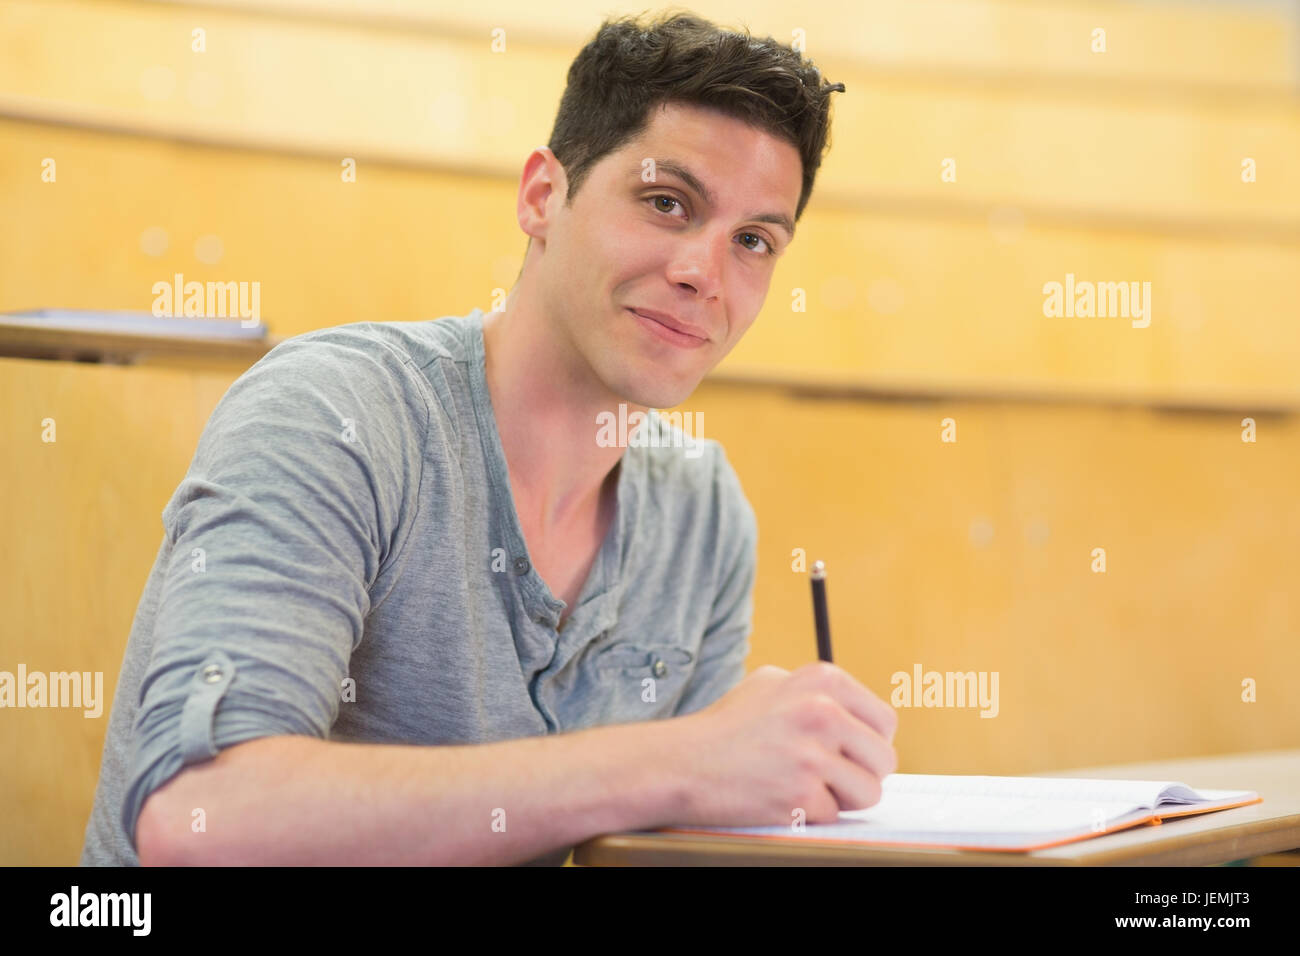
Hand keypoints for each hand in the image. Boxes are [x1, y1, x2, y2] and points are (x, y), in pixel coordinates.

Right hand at [668, 662, 897, 827]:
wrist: (682, 762)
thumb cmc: (727, 726)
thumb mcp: (772, 684)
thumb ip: (820, 693)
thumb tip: (863, 717)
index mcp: (823, 680)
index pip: (885, 722)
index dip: (867, 744)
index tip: (843, 752)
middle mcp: (822, 712)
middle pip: (884, 759)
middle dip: (860, 774)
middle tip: (825, 775)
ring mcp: (811, 754)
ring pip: (870, 792)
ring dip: (842, 798)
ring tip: (807, 787)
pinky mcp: (800, 795)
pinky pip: (834, 815)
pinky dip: (811, 814)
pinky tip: (782, 798)